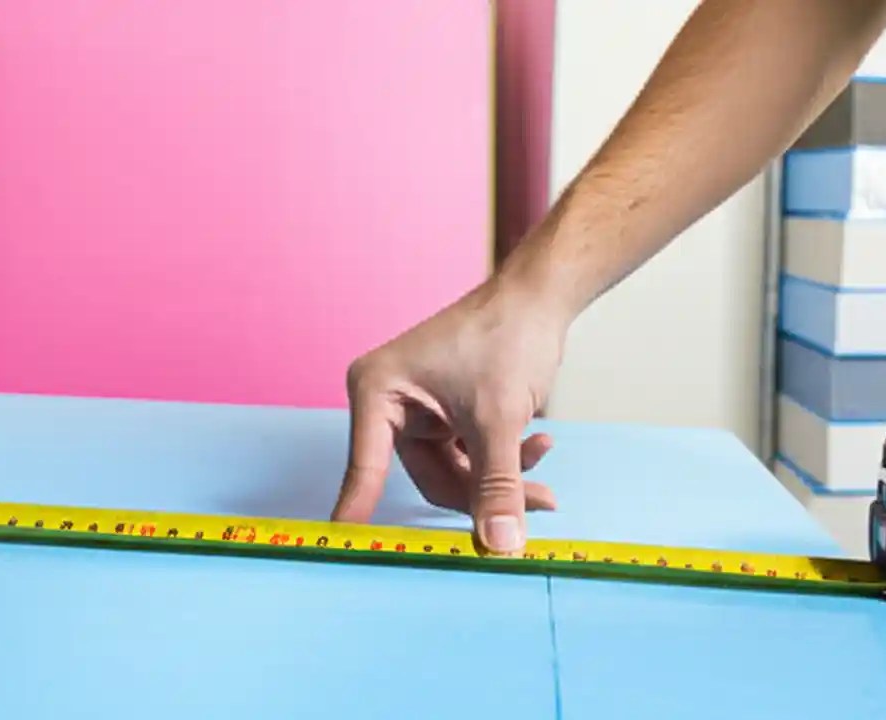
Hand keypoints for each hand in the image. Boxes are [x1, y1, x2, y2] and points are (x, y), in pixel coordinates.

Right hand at [331, 275, 569, 553]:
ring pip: (457, 473)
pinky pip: (470, 457)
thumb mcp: (500, 419)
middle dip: (482, 493)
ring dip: (502, 478)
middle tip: (532, 504)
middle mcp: (389, 401)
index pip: (367, 467)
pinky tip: (541, 444)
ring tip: (545, 479)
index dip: (357, 510)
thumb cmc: (507, 335)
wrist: (540, 298)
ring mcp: (420, 410)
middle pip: (430, 478)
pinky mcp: (447, 414)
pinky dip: (504, 459)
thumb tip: (500, 544)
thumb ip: (498, 486)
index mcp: (377, 391)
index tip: (340, 548)